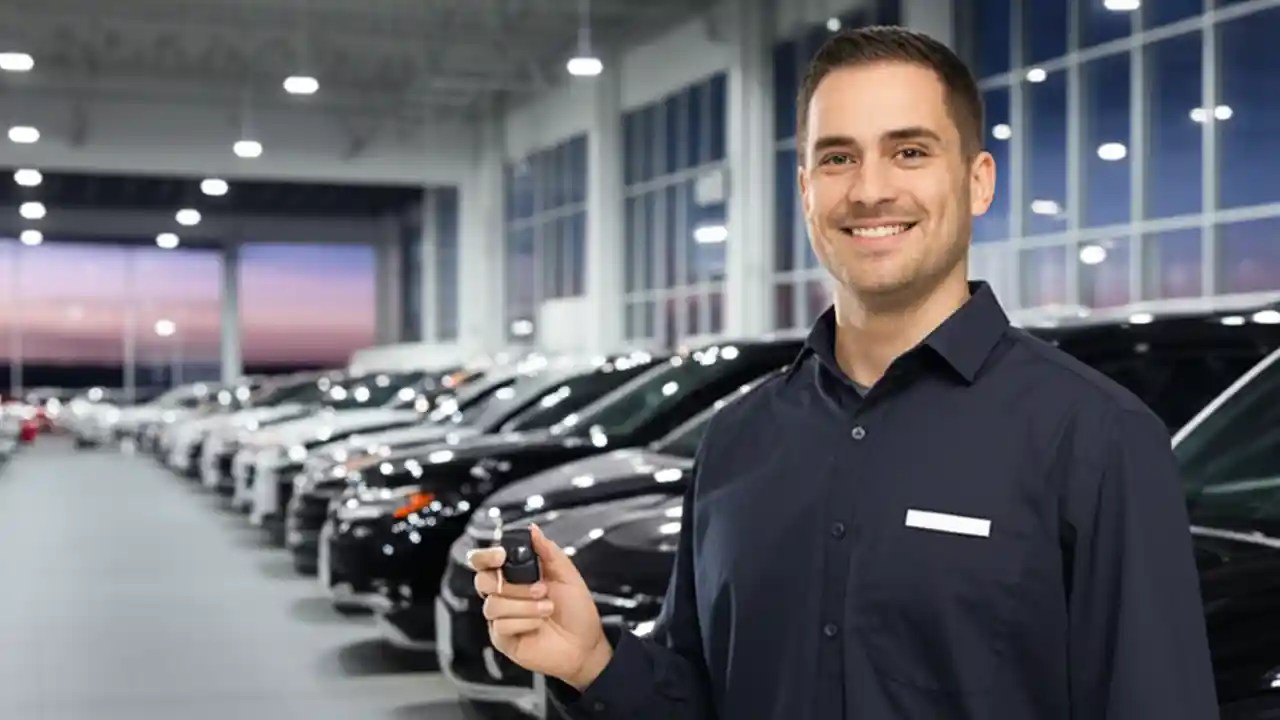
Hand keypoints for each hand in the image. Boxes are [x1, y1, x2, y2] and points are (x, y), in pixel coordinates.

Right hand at [467, 523, 612, 690]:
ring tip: (547, 608)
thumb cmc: (576, 610)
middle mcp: (504, 595)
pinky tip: (538, 624)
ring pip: (493, 605)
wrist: (586, 644)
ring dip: (523, 605)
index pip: (484, 562)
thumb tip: (532, 530)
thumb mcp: (567, 575)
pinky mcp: (503, 639)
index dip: (486, 556)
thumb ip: (548, 551)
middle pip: (483, 581)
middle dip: (513, 584)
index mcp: (515, 576)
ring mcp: (501, 618)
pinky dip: (523, 622)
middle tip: (540, 588)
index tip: (501, 556)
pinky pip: (500, 626)